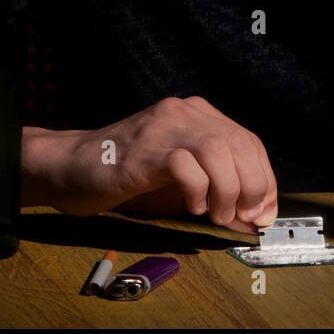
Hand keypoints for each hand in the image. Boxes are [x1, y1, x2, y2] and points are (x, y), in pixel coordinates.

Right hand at [26, 95, 277, 231]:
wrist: (70, 168)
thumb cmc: (126, 177)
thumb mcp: (180, 181)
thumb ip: (217, 192)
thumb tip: (252, 220)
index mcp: (197, 115)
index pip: (248, 141)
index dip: (263, 178)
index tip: (263, 210)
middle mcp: (184, 113)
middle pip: (240, 143)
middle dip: (252, 185)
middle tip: (243, 216)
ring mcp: (163, 127)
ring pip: (219, 148)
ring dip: (227, 188)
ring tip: (216, 213)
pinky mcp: (143, 149)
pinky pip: (185, 164)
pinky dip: (197, 189)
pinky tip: (190, 206)